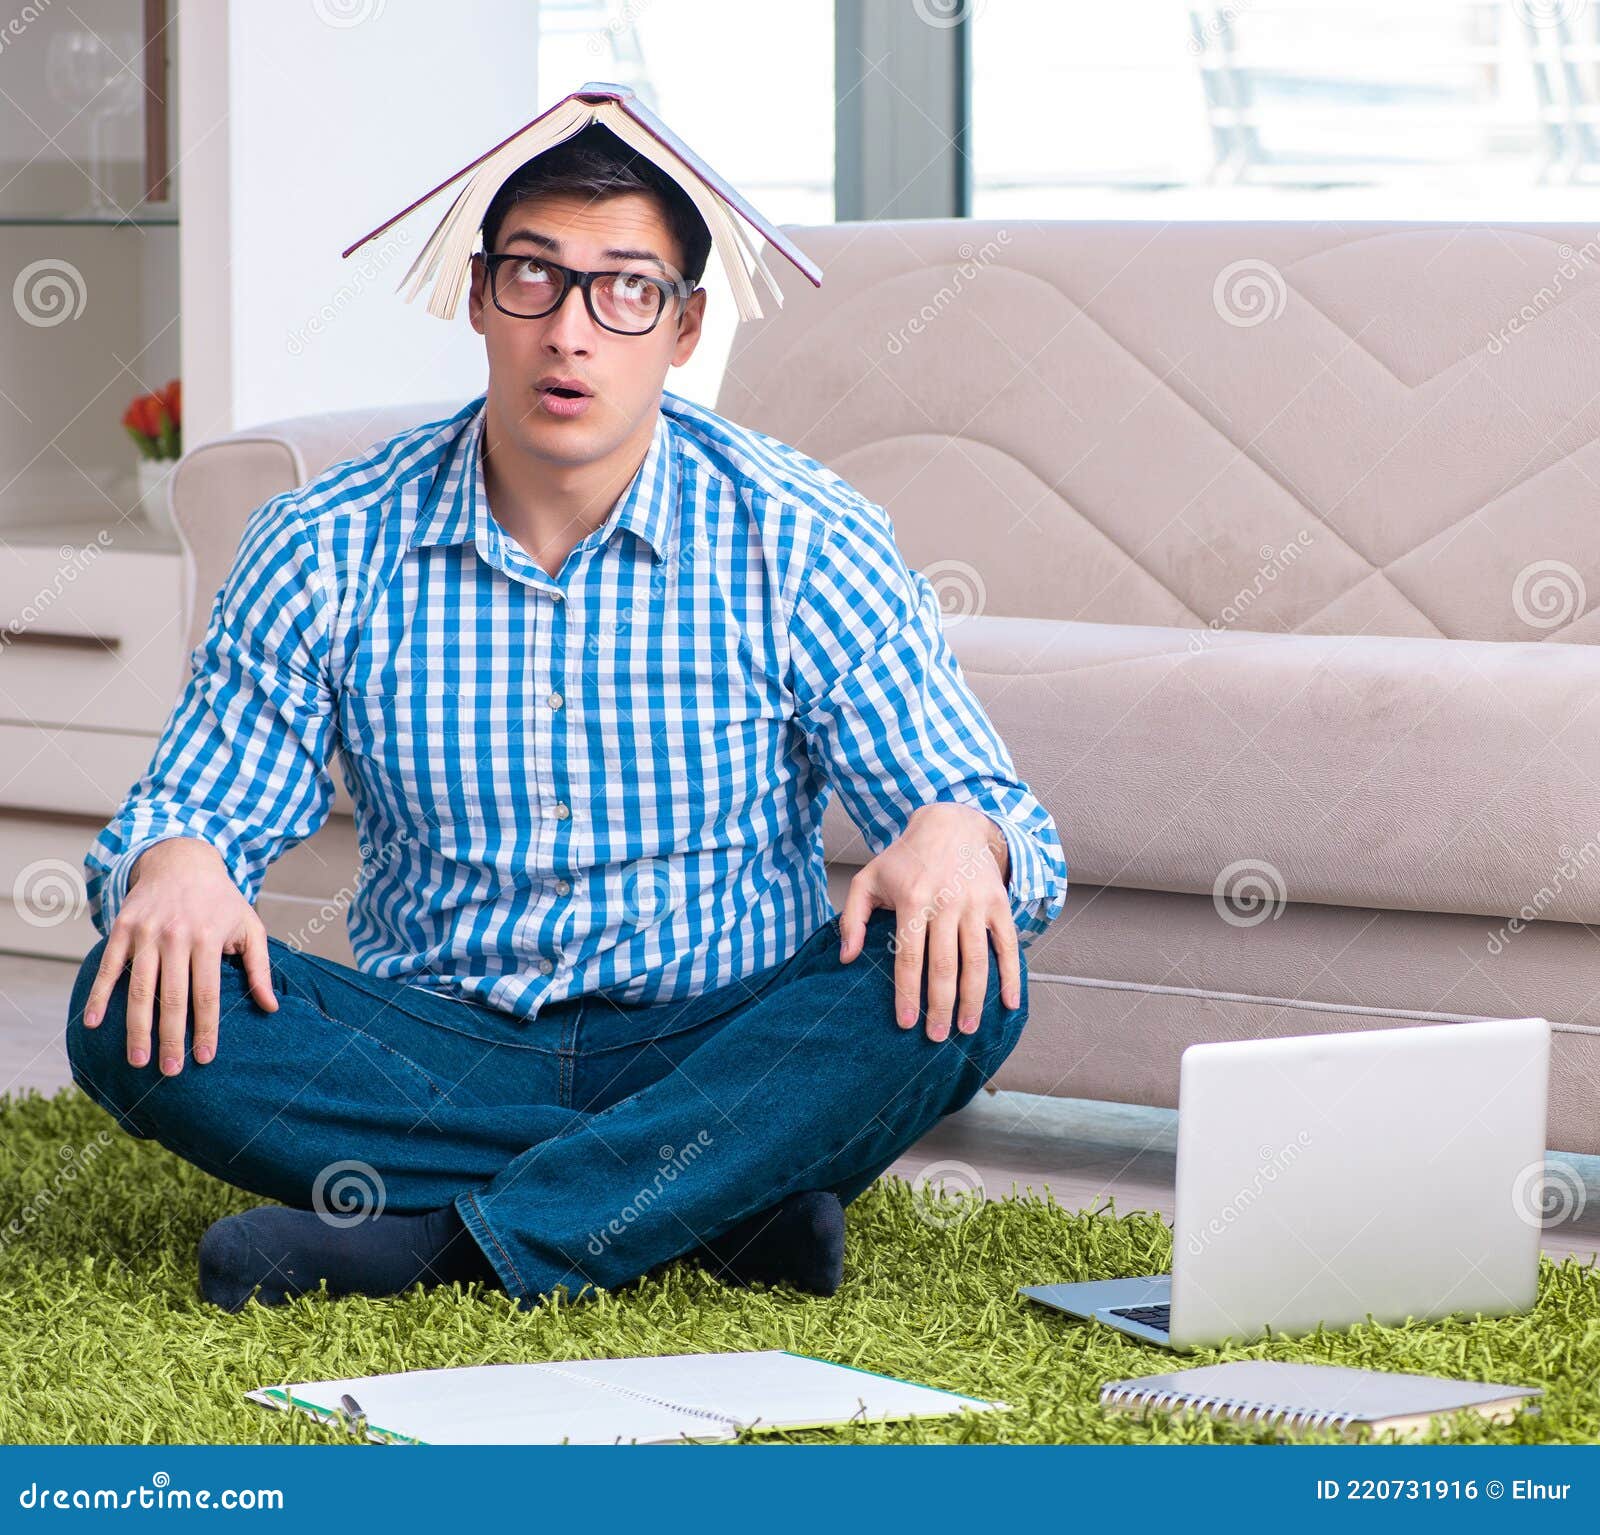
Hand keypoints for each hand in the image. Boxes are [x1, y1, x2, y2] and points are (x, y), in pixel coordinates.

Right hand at [81, 836, 277, 1074]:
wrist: (182, 860)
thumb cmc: (221, 901)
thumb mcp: (250, 926)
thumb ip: (260, 967)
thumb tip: (271, 1008)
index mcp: (208, 939)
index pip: (207, 994)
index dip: (206, 1029)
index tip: (204, 1060)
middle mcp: (176, 937)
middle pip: (172, 998)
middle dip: (171, 1038)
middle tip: (169, 1072)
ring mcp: (146, 933)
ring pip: (138, 989)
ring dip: (135, 1028)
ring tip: (137, 1060)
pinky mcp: (122, 928)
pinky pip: (109, 967)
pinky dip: (98, 996)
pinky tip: (93, 1024)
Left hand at [838, 803, 1021, 1040]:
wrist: (951, 824)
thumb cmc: (904, 859)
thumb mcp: (869, 879)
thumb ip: (851, 918)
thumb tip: (846, 959)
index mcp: (913, 900)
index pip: (909, 957)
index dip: (907, 993)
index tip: (905, 1024)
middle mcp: (947, 903)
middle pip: (944, 966)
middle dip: (940, 1006)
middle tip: (936, 1037)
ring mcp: (976, 904)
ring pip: (976, 961)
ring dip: (973, 999)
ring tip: (967, 1029)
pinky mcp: (999, 903)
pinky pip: (1007, 945)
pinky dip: (1012, 976)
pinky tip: (1009, 1003)